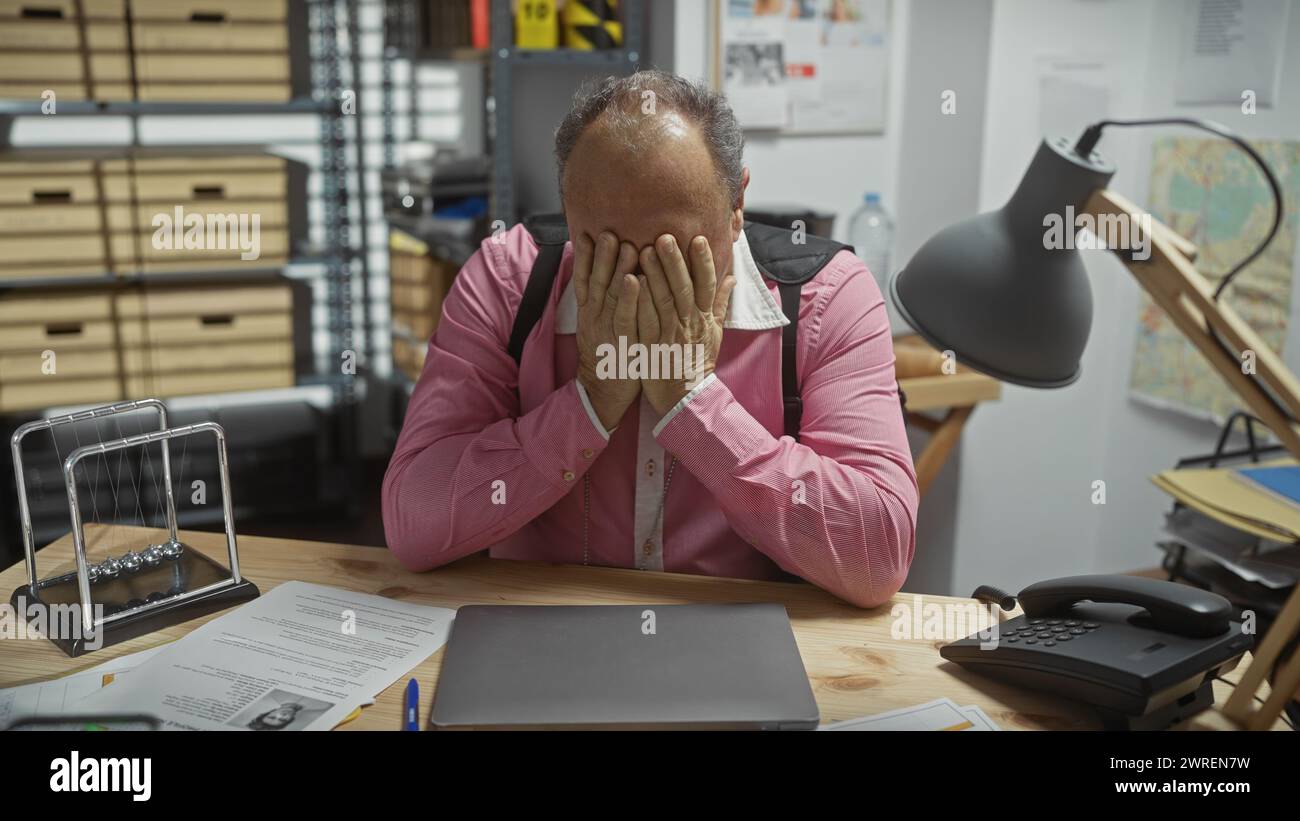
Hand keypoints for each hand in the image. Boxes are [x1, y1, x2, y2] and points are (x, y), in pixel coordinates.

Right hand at [575, 231, 641, 429]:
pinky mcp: (622, 343)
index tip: (588, 232)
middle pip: (596, 280)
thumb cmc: (609, 353)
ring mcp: (607, 330)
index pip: (585, 278)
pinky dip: (630, 298)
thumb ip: (603, 300)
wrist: (603, 392)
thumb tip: (609, 273)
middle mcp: (595, 317)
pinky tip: (636, 280)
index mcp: (590, 311)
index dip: (586, 256)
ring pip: (611, 295)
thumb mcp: (600, 325)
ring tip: (626, 245)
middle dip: (602, 255)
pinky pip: (626, 317)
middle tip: (609, 231)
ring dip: (618, 269)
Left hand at [636, 234, 735, 414]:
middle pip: (683, 289)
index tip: (698, 238)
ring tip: (643, 250)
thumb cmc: (698, 362)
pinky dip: (638, 302)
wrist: (684, 399)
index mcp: (704, 319)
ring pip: (662, 302)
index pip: (707, 285)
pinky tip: (630, 283)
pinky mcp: (650, 348)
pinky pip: (643, 322)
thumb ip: (720, 303)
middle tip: (664, 236)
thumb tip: (732, 277)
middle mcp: (689, 325)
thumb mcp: (715, 333)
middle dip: (674, 262)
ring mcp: (669, 336)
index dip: (703, 262)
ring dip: (653, 276)